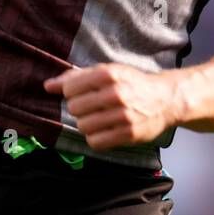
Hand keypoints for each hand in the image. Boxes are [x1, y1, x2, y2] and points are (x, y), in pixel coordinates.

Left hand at [43, 63, 182, 150]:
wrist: (165, 99)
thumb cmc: (131, 83)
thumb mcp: (107, 72)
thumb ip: (76, 78)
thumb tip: (48, 86)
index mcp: (108, 74)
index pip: (69, 89)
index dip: (71, 93)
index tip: (82, 94)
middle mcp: (115, 94)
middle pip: (74, 108)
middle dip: (79, 109)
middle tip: (93, 107)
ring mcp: (123, 115)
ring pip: (83, 127)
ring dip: (87, 124)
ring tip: (99, 119)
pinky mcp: (128, 134)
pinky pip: (95, 142)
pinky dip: (96, 138)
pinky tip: (105, 131)